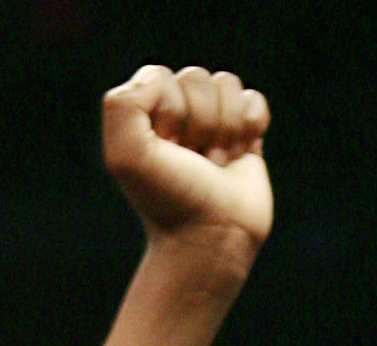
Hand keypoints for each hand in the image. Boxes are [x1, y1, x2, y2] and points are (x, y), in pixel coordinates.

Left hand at [104, 64, 271, 273]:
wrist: (210, 237)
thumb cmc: (167, 200)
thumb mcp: (126, 156)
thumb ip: (123, 105)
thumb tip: (158, 78)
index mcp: (144, 119)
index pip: (160, 76)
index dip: (166, 110)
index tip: (165, 149)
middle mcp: (176, 118)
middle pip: (195, 77)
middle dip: (197, 119)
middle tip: (191, 161)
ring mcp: (212, 125)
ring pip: (226, 84)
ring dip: (223, 126)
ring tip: (213, 163)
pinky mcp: (245, 134)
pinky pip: (253, 99)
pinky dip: (251, 122)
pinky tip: (239, 153)